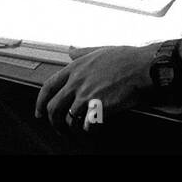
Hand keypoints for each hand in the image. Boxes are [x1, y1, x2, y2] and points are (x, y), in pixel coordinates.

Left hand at [35, 45, 151, 132]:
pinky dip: (88, 131)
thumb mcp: (99, 49)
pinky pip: (86, 126)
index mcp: (75, 68)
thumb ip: (82, 51)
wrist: (142, 66)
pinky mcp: (98, 107)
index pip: (48, 87)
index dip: (40, 102)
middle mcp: (77, 82)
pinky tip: (92, 129)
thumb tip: (71, 49)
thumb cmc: (125, 57)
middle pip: (53, 107)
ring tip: (77, 132)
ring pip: (68, 119)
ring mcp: (87, 95)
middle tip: (59, 128)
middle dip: (53, 122)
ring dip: (71, 129)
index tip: (39, 112)